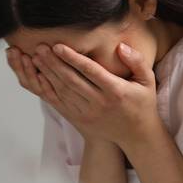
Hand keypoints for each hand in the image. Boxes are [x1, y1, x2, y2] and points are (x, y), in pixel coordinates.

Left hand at [26, 41, 165, 150]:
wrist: (137, 135)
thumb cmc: (142, 103)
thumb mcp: (147, 81)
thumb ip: (136, 61)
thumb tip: (120, 46)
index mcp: (115, 91)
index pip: (90, 72)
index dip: (73, 58)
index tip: (58, 46)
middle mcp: (100, 103)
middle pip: (71, 81)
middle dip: (53, 63)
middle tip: (39, 47)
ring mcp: (88, 113)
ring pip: (63, 91)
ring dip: (48, 74)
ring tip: (35, 58)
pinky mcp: (80, 119)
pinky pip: (61, 103)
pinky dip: (49, 89)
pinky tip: (39, 77)